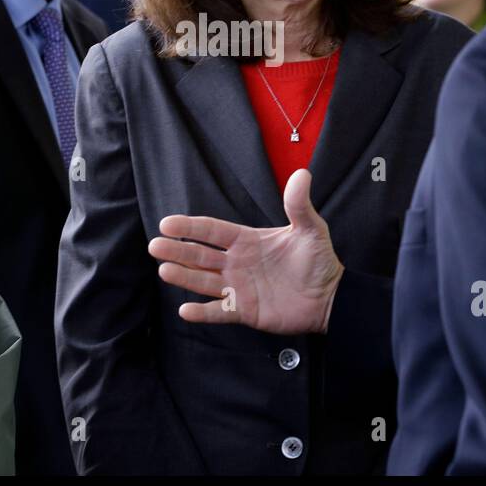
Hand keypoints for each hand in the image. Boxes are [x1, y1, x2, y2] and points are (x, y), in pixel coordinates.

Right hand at [149, 169, 343, 333]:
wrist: (331, 297)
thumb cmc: (319, 260)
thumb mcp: (310, 229)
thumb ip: (299, 204)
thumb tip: (302, 173)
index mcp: (246, 241)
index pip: (212, 231)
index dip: (190, 226)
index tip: (167, 223)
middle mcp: (236, 263)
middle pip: (200, 255)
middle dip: (178, 250)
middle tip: (155, 246)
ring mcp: (238, 288)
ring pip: (204, 282)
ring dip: (184, 277)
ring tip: (165, 270)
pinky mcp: (244, 311)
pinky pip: (219, 312)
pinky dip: (202, 313)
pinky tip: (184, 310)